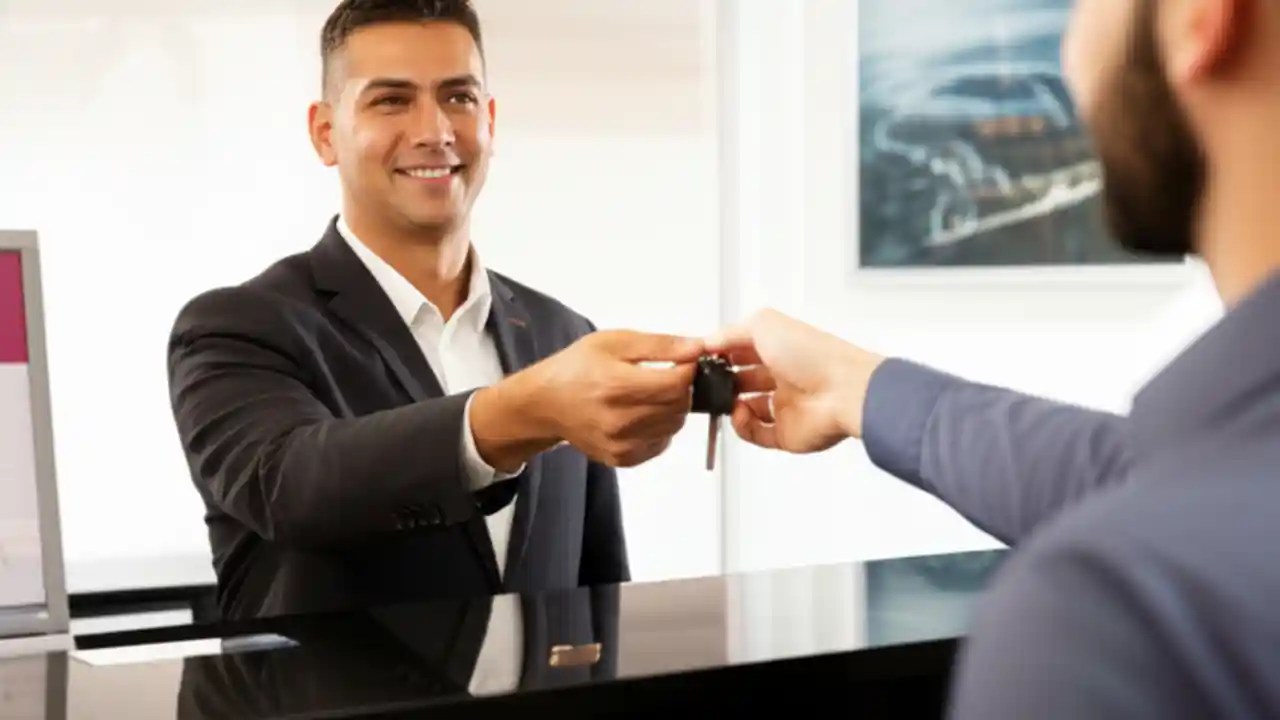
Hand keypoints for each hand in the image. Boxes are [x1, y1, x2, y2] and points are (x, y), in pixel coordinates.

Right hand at [470, 330, 703, 468]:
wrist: (545, 404)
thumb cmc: (577, 368)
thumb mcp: (615, 342)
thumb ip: (659, 345)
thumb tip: (697, 347)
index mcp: (616, 385)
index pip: (677, 383)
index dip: (688, 369)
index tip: (682, 361)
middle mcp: (619, 420)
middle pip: (679, 406)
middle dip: (682, 388)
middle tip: (667, 375)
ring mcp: (621, 444)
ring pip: (674, 426)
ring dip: (673, 408)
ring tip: (652, 394)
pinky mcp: (622, 458)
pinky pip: (661, 443)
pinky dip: (661, 427)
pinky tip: (643, 413)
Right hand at [705, 309, 884, 453]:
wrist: (845, 391)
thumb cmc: (813, 354)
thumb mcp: (764, 325)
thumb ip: (731, 332)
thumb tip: (708, 341)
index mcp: (780, 350)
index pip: (744, 351)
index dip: (722, 354)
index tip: (702, 358)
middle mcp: (784, 378)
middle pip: (744, 382)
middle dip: (723, 383)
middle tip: (707, 383)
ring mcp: (786, 407)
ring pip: (748, 410)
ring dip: (730, 407)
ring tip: (724, 401)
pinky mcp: (787, 434)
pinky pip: (757, 434)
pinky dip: (743, 427)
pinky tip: (740, 414)